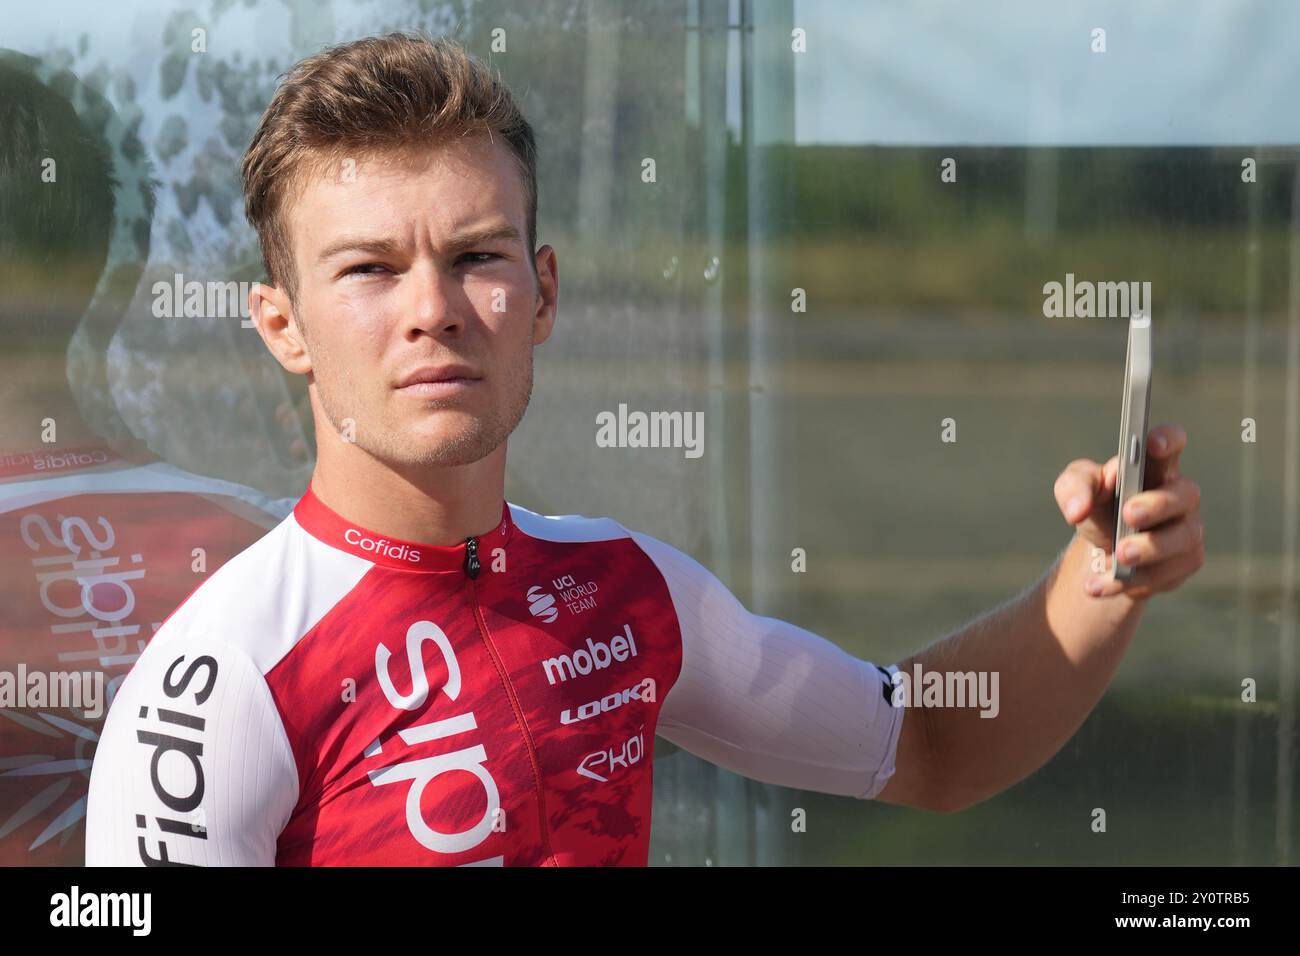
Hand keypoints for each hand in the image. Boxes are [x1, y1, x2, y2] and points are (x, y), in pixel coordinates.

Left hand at [1052, 423, 1204, 600]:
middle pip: (1183, 494)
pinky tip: (1098, 586)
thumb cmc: (1096, 506)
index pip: (1173, 442)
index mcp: (1153, 466)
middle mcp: (1179, 495)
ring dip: (1149, 549)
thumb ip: (1074, 487)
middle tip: (1129, 515)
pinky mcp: (1185, 562)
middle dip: (1157, 505)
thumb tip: (1077, 510)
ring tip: (1118, 558)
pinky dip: (1128, 581)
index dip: (1168, 439)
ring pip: (1182, 539)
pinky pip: (1165, 574)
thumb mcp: (1075, 490)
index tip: (1152, 444)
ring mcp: (1187, 529)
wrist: (1102, 551)